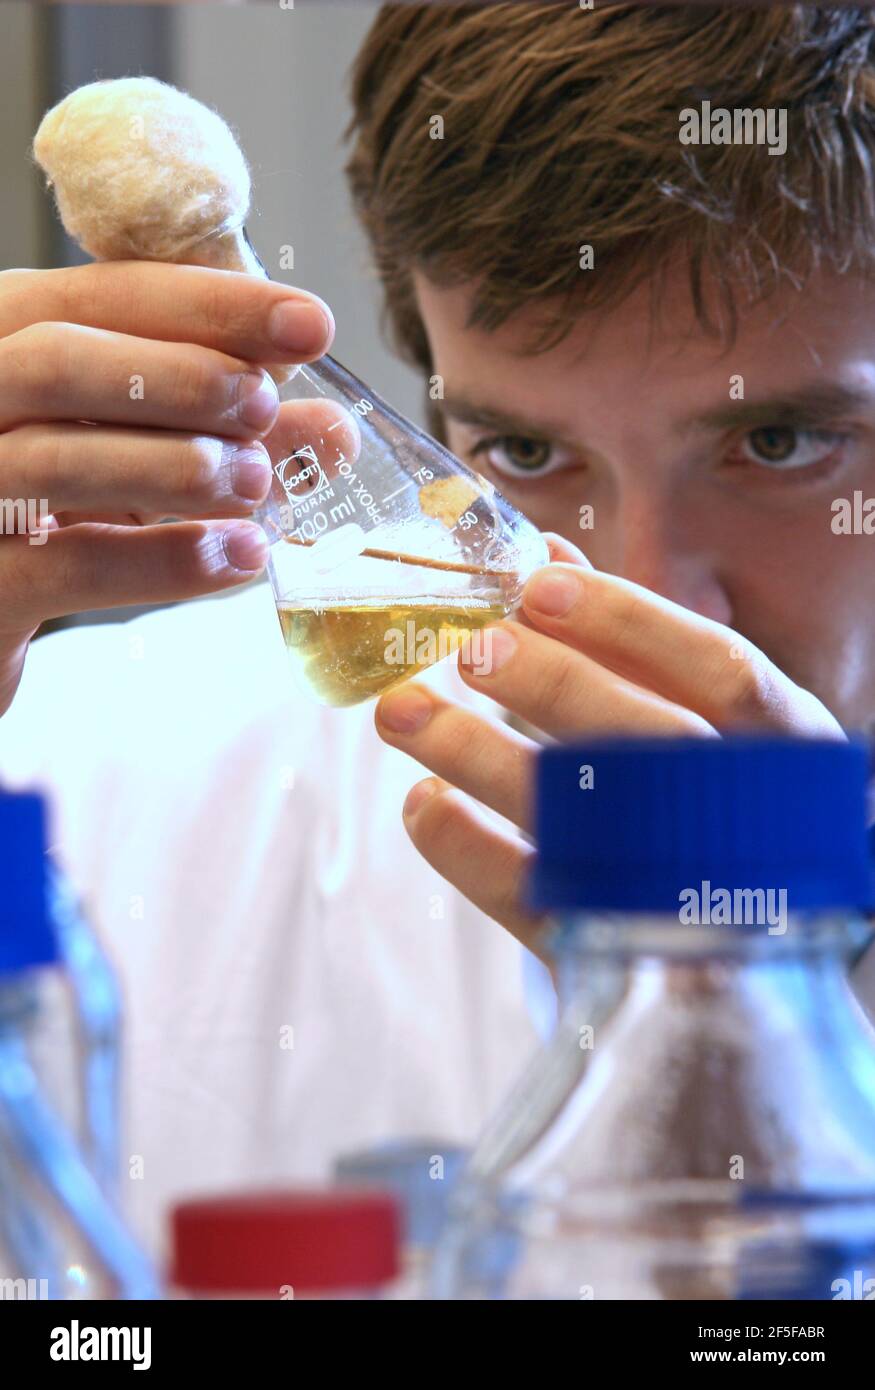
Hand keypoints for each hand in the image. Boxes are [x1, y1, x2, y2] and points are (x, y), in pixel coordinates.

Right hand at [0, 261, 333, 715]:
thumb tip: (334, 430)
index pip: (96, 296)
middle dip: (180, 377)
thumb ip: (225, 435)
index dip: (209, 306)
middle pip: (57, 362)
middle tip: (265, 406)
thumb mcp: (138, 457)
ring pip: (54, 460)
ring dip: (176, 467)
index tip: (310, 324)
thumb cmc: (54, 516)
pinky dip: (164, 560)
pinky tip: (239, 557)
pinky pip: (68, 566)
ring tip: (255, 484)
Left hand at [375, 536, 843, 957]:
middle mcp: (752, 822)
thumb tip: (544, 553)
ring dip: (482, 759)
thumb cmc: (716, 793)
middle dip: (555, 688)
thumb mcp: (700, 713)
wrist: (749, 938)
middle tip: (469, 649)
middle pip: (655, 748)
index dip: (629, 624)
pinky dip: (467, 852)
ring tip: (403, 711)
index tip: (536, 587)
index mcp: (787, 747)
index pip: (723, 672)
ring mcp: (689, 897)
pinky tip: (423, 803)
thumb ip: (632, 641)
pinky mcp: (618, 951)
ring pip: (583, 826)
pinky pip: (535, 904)